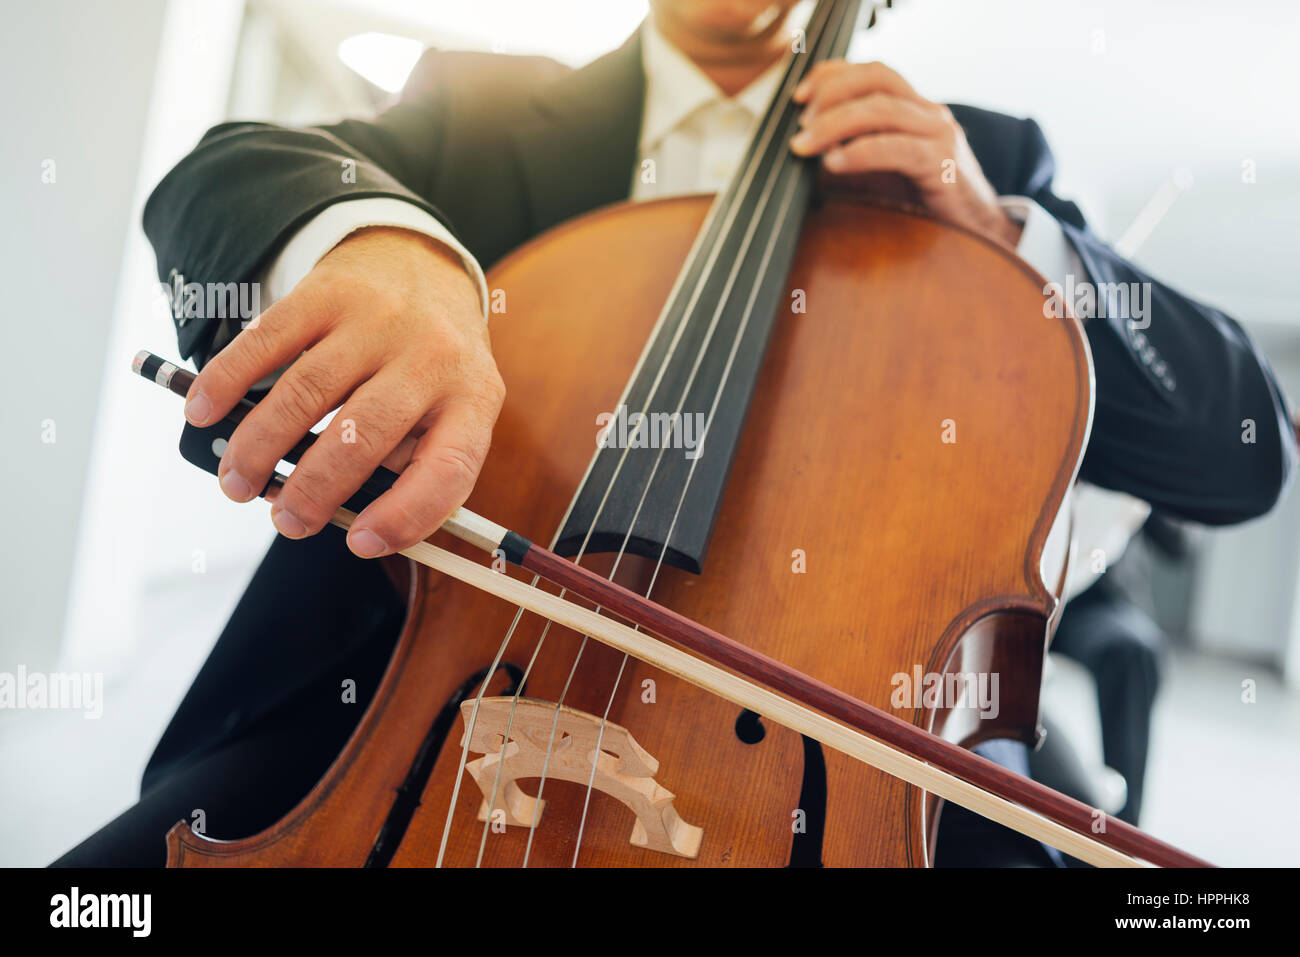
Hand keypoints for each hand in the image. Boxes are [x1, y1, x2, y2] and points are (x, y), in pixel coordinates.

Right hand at [183, 226, 504, 558]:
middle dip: (313, 490)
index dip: (404, 515)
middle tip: (285, 521)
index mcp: (473, 398)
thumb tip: (337, 512)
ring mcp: (380, 320)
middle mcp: (433, 355)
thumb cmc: (430, 366)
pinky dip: (228, 381)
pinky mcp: (330, 292)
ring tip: (237, 483)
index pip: (447, 469)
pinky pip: (269, 341)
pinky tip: (205, 412)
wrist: (423, 267)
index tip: (361, 543)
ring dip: (260, 447)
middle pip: (362, 433)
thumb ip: (409, 463)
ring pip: (307, 392)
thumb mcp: (450, 411)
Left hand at [790, 61, 1021, 246]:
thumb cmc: (921, 203)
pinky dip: (859, 153)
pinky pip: (896, 148)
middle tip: (799, 125)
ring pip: (883, 109)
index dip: (833, 75)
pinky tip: (833, 164)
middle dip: (830, 95)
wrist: (974, 232)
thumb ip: (846, 153)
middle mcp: (929, 112)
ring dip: (834, 124)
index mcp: (914, 107)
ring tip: (804, 146)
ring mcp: (939, 134)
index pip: (872, 72)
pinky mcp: (943, 163)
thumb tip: (800, 152)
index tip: (798, 96)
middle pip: (877, 78)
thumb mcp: (877, 171)